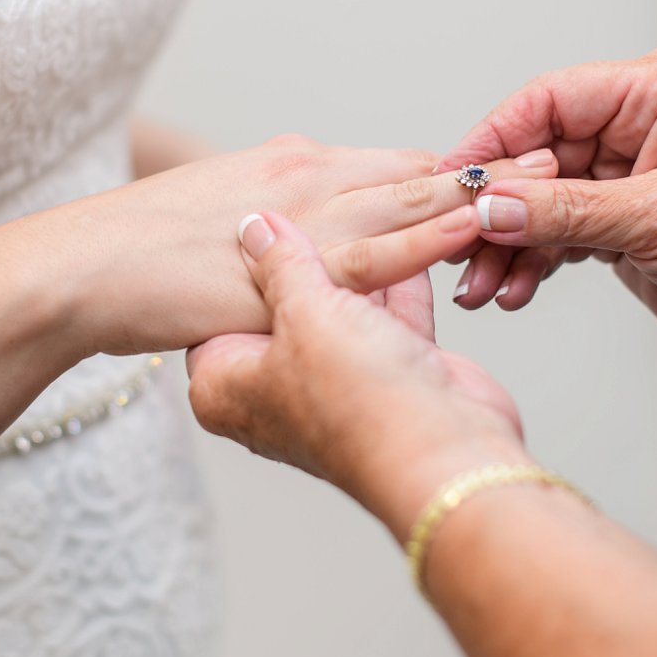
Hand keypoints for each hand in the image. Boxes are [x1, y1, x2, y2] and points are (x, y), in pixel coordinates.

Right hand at [65, 135, 551, 355]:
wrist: (88, 267)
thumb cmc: (137, 249)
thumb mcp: (214, 216)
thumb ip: (270, 224)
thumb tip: (292, 237)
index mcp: (293, 163)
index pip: (389, 162)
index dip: (450, 167)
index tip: (504, 163)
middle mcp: (310, 176)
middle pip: (419, 167)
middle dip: (492, 165)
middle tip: (559, 147)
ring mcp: (307, 216)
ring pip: (415, 198)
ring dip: (487, 190)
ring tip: (552, 178)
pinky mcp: (299, 266)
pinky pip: (386, 250)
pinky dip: (438, 237)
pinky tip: (483, 229)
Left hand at [186, 212, 530, 535]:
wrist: (444, 453)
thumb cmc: (358, 400)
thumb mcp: (303, 313)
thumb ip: (279, 264)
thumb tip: (253, 226)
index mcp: (225, 387)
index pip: (213, 312)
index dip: (233, 266)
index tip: (248, 217)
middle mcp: (274, 391)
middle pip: (280, 306)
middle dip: (304, 258)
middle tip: (307, 203)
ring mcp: (334, 386)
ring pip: (338, 309)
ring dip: (360, 266)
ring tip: (364, 210)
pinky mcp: (389, 378)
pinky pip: (388, 318)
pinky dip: (398, 284)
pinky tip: (409, 236)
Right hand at [435, 46, 656, 352]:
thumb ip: (567, 213)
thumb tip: (491, 207)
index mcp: (654, 92)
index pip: (549, 100)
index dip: (495, 140)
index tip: (454, 179)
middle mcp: (629, 122)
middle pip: (531, 153)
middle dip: (495, 208)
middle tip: (458, 245)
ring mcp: (614, 169)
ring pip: (531, 197)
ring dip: (503, 244)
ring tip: (479, 286)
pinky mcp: (605, 213)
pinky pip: (546, 228)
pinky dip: (526, 260)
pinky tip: (511, 290)